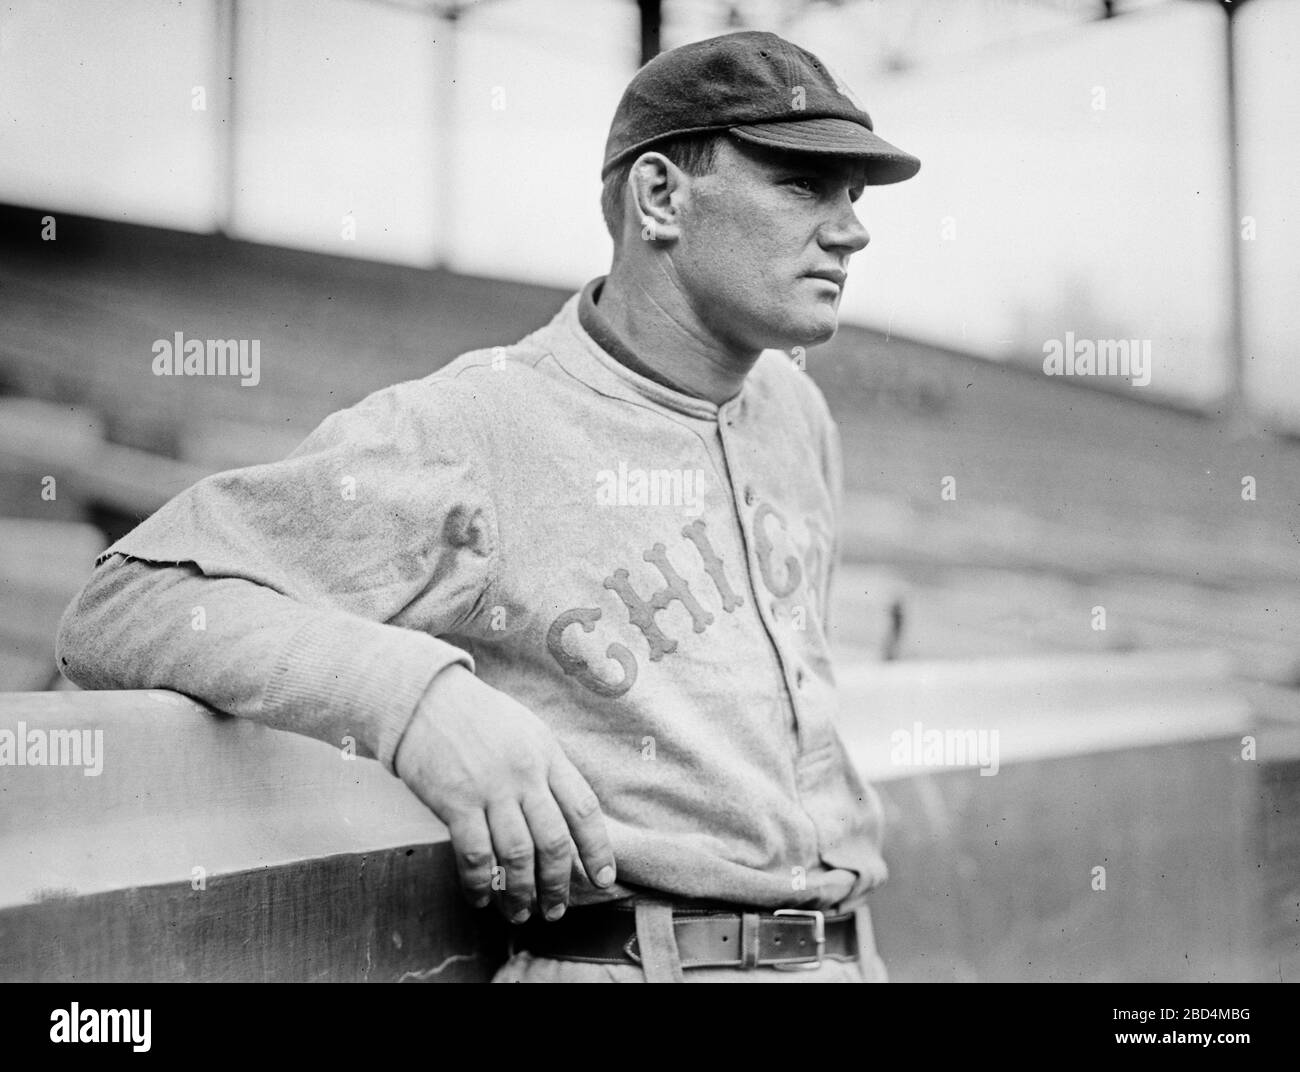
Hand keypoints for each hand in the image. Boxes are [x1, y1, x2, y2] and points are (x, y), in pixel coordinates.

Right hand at [394, 664, 615, 923]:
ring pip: (518, 855)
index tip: (605, 879)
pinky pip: (476, 855)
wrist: (424, 698)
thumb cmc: (476, 716)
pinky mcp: (456, 802)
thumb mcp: (527, 731)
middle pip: (554, 840)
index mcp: (547, 756)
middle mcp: (525, 775)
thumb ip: (546, 771)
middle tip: (557, 909)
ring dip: (521, 892)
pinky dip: (481, 884)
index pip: (583, 809)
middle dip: (558, 883)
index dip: (598, 849)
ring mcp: (491, 789)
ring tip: (520, 913)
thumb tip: (564, 818)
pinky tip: (481, 898)